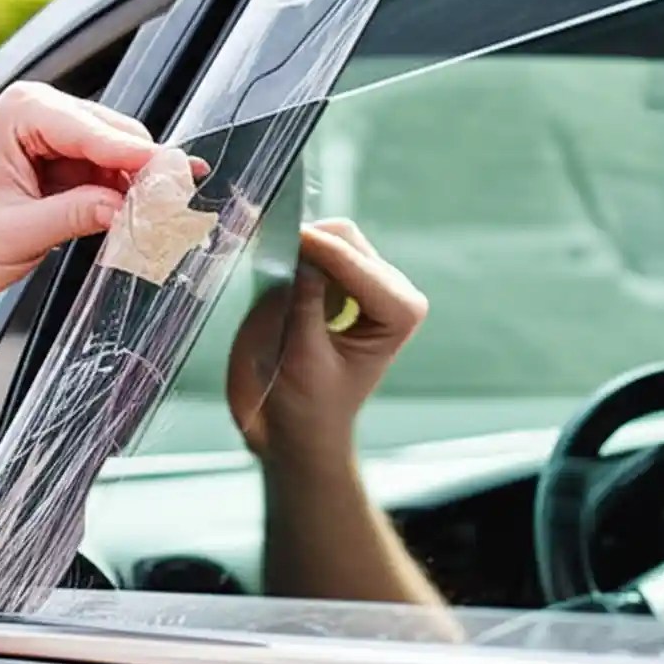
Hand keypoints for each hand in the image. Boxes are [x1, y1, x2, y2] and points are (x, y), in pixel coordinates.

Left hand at [0, 81, 196, 303]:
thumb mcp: (16, 234)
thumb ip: (74, 216)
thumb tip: (126, 208)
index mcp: (21, 112)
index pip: (93, 130)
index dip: (136, 157)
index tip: (174, 179)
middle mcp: (40, 113)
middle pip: (117, 135)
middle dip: (145, 172)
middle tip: (175, 208)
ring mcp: (54, 138)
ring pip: (120, 156)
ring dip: (139, 187)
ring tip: (162, 220)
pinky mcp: (62, 165)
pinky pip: (108, 176)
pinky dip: (124, 197)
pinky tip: (141, 219)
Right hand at [226, 219, 426, 469]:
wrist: (304, 429)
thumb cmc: (307, 407)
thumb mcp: (302, 359)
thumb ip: (303, 306)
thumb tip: (299, 257)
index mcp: (398, 314)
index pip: (356, 265)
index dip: (318, 248)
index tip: (284, 234)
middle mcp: (395, 293)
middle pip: (348, 240)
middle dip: (309, 241)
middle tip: (265, 248)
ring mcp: (373, 285)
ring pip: (334, 238)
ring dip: (301, 246)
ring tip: (269, 265)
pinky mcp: (348, 284)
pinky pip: (321, 251)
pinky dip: (298, 255)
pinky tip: (279, 272)